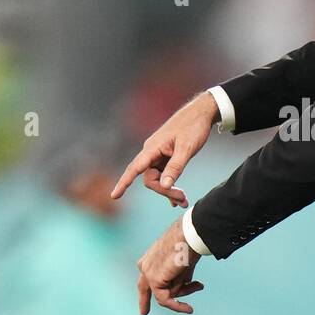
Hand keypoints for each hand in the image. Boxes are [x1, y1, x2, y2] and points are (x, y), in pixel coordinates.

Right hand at [111, 92, 219, 207]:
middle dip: (164, 191)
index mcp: (152, 148)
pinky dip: (170, 185)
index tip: (114, 196)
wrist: (201, 112)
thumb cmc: (193, 127)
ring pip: (158, 179)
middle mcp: (152, 152)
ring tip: (185, 201)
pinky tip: (177, 198)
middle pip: (150, 179)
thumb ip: (175, 167)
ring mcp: (159, 154)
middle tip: (184, 201)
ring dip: (169, 191)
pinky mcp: (166, 156)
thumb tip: (164, 185)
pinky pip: (164, 175)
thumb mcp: (186, 148)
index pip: (134, 168)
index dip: (124, 183)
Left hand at [136, 218, 204, 314]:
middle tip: (143, 314)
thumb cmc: (189, 243)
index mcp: (150, 258)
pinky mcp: (153, 280)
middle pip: (145, 288)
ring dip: (185, 291)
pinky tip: (189, 309)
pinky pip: (166, 299)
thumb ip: (180, 275)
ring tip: (198, 284)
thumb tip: (185, 285)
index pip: (146, 278)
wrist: (189, 235)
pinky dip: (178, 305)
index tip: (145, 303)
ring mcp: (147, 273)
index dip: (146, 292)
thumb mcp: (183, 263)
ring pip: (166, 293)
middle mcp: (145, 265)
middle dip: (144, 301)